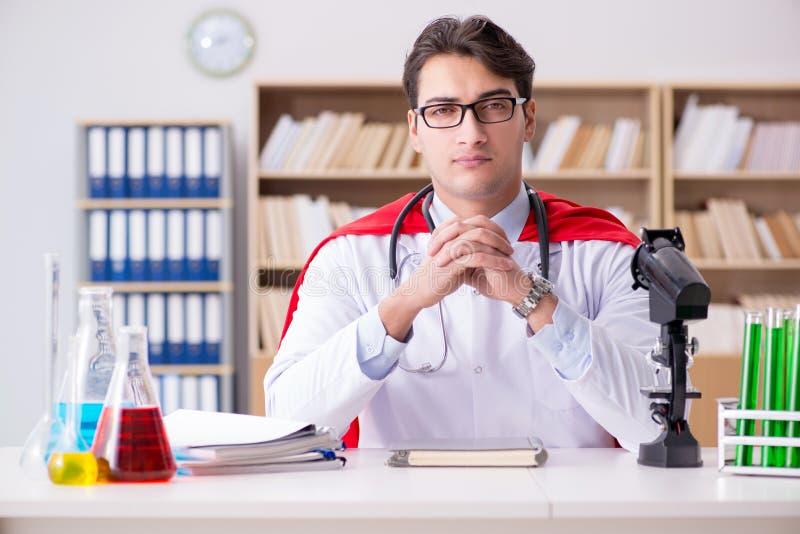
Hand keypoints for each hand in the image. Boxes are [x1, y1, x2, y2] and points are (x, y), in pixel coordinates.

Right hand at [378, 215, 514, 339]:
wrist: (418, 292)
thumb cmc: (434, 277)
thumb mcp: (450, 258)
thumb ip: (462, 249)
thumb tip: (480, 247)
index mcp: (448, 233)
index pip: (476, 221)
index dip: (493, 228)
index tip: (504, 239)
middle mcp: (449, 237)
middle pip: (480, 225)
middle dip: (498, 234)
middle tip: (510, 246)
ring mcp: (450, 248)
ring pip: (480, 238)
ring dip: (499, 246)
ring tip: (510, 256)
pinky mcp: (452, 262)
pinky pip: (478, 256)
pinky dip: (495, 260)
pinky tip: (504, 266)